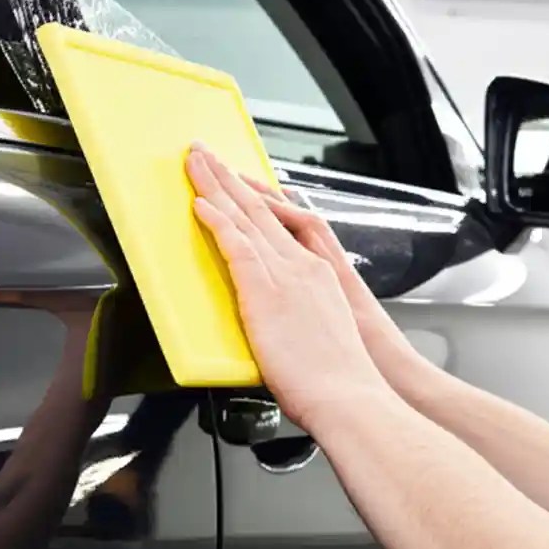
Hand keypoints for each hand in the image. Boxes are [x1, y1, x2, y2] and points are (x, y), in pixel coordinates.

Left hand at [185, 144, 387, 426]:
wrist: (352, 395)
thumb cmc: (339, 380)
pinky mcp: (266, 290)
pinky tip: (200, 202)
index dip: (256, 199)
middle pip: (259, 210)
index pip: (280, 225)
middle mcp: (302, 265)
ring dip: (216, 185)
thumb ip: (301, 321)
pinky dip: (216, 220)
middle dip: (230, 178)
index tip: (239, 181)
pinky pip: (235, 244)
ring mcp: (285, 274)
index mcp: (318, 274)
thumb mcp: (323, 336)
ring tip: (196, 161)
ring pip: (245, 217)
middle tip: (207, 153)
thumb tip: (284, 328)